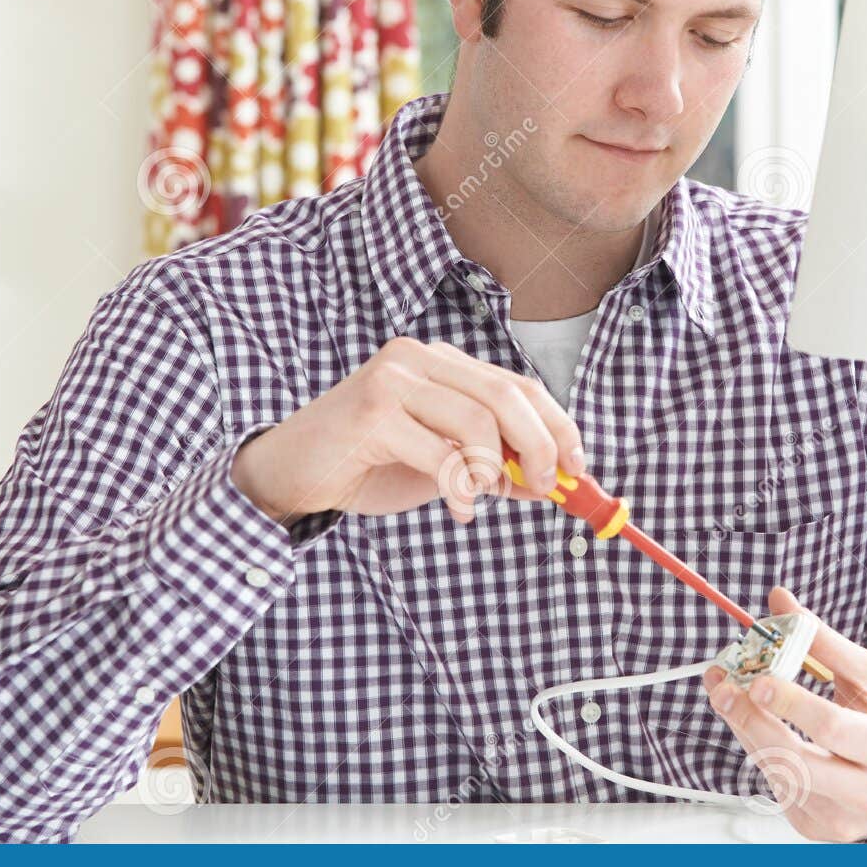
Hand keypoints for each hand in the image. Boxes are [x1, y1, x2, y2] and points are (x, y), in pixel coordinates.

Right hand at [229, 336, 583, 524]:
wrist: (288, 474)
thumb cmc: (366, 466)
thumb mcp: (442, 465)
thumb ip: (492, 464)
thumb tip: (552, 482)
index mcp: (441, 362)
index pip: (520, 385)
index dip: (558, 425)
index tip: (577, 467)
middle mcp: (419, 358)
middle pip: (509, 397)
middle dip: (541, 447)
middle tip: (549, 488)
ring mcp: (393, 379)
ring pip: (479, 422)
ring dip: (495, 471)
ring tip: (482, 498)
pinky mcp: (372, 411)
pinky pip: (441, 454)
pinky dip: (460, 489)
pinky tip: (457, 509)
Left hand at [704, 586, 866, 841]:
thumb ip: (822, 641)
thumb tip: (779, 600)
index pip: (832, 728)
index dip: (791, 704)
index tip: (757, 680)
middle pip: (797, 763)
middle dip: (751, 722)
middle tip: (723, 688)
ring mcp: (840, 819)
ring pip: (778, 775)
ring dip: (746, 731)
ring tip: (727, 695)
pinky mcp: (816, 829)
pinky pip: (776, 788)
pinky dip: (759, 751)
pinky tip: (754, 725)